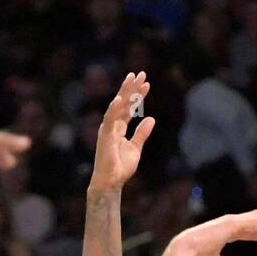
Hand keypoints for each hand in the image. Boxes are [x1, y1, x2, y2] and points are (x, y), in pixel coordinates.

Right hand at [89, 71, 154, 193]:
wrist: (111, 182)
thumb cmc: (120, 168)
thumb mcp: (136, 148)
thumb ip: (142, 133)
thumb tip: (151, 118)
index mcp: (119, 128)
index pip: (130, 108)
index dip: (138, 96)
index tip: (147, 84)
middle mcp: (112, 125)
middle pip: (124, 102)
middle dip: (132, 87)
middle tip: (141, 73)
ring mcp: (107, 129)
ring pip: (117, 106)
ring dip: (125, 91)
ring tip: (133, 77)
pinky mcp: (105, 136)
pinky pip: (109, 120)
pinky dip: (114, 109)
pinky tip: (119, 99)